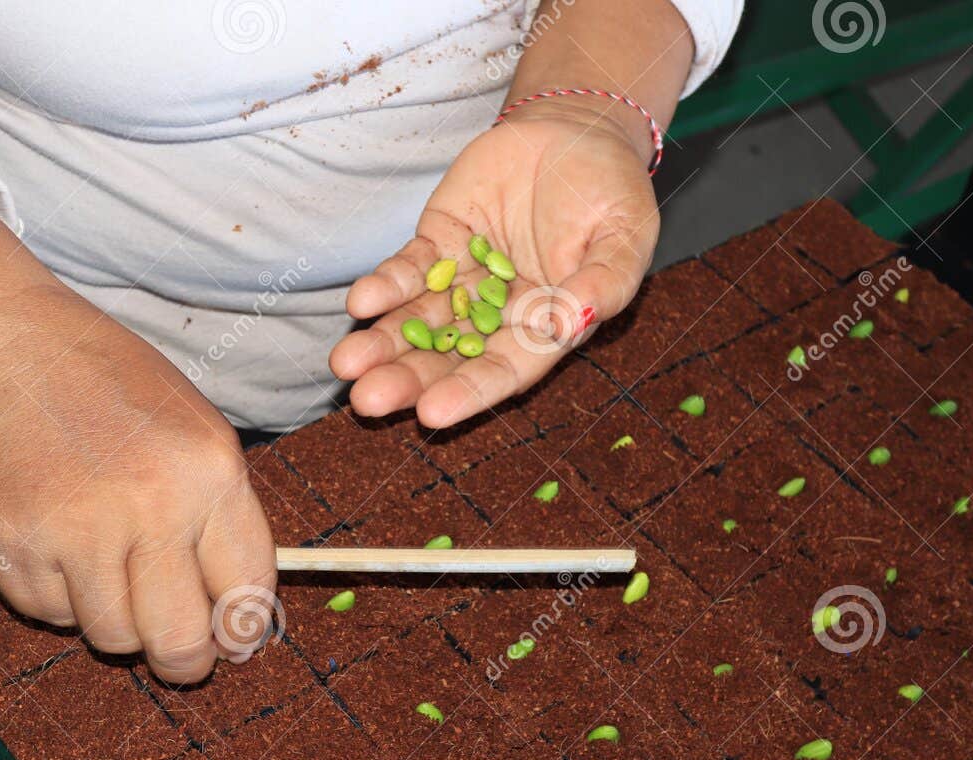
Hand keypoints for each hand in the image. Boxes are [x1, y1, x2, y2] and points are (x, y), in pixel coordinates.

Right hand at [0, 289, 277, 683]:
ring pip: (112, 637)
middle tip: (182, 661)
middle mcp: (147, 507)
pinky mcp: (12, 548)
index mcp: (209, 473)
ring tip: (108, 577)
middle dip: (185, 662)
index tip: (233, 643)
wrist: (6, 351)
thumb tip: (238, 613)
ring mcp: (74, 532)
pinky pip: (48, 614)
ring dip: (117, 625)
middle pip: (178, 637)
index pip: (245, 589)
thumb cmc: (110, 390)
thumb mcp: (196, 431)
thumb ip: (221, 516)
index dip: (242, 630)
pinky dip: (57, 598)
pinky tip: (56, 547)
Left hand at [332, 101, 660, 427]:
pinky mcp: (438, 243)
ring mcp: (463, 280)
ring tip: (345, 365)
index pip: (503, 371)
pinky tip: (361, 301)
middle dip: (407, 378)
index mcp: (546, 329)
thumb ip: (605, 282)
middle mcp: (498, 315)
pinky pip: (407, 270)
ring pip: (417, 320)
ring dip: (381, 343)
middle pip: (448, 356)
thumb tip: (572, 323)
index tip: (430, 415)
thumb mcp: (626, 236)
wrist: (576, 131)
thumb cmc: (612, 192)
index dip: (468, 393)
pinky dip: (384, 286)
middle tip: (367, 401)